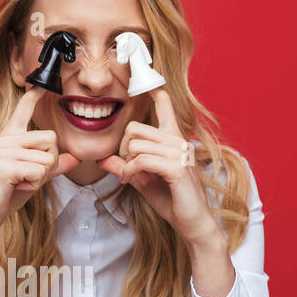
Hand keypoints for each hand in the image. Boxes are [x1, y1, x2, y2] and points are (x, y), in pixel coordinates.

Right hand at [0, 86, 79, 246]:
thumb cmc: (5, 196)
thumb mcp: (33, 178)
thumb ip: (52, 166)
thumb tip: (75, 159)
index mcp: (9, 138)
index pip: (23, 109)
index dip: (35, 95)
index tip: (42, 81)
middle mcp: (5, 139)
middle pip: (51, 139)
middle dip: (50, 162)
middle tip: (31, 176)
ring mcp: (3, 150)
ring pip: (48, 157)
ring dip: (41, 176)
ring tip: (21, 183)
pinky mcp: (5, 166)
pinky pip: (40, 171)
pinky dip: (34, 184)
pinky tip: (16, 188)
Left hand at [96, 88, 221, 247]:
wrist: (192, 223)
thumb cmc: (172, 200)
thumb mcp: (143, 181)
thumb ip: (126, 167)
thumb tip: (104, 159)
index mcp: (172, 139)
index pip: (165, 104)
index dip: (155, 89)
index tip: (149, 74)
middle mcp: (178, 140)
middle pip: (135, 128)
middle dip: (123, 148)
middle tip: (127, 167)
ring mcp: (179, 153)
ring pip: (136, 144)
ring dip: (127, 164)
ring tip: (132, 178)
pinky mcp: (177, 168)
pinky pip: (142, 160)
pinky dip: (131, 171)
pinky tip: (134, 181)